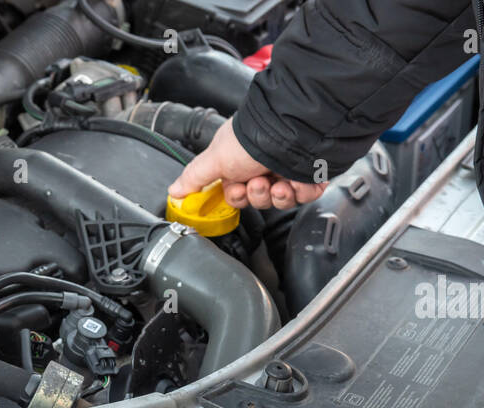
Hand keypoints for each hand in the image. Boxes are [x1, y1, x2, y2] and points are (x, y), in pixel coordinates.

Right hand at [168, 121, 327, 210]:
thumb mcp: (215, 159)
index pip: (237, 194)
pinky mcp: (310, 175)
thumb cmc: (254, 139)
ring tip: (278, 182)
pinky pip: (306, 196)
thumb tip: (174, 190)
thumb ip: (194, 177)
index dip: (237, 198)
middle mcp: (263, 166)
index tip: (238, 190)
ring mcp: (287, 170)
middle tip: (259, 182)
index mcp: (240, 163)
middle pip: (259, 200)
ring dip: (278, 196)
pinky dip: (301, 192)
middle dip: (258, 196)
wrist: (291, 130)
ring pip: (281, 201)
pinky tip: (295, 182)